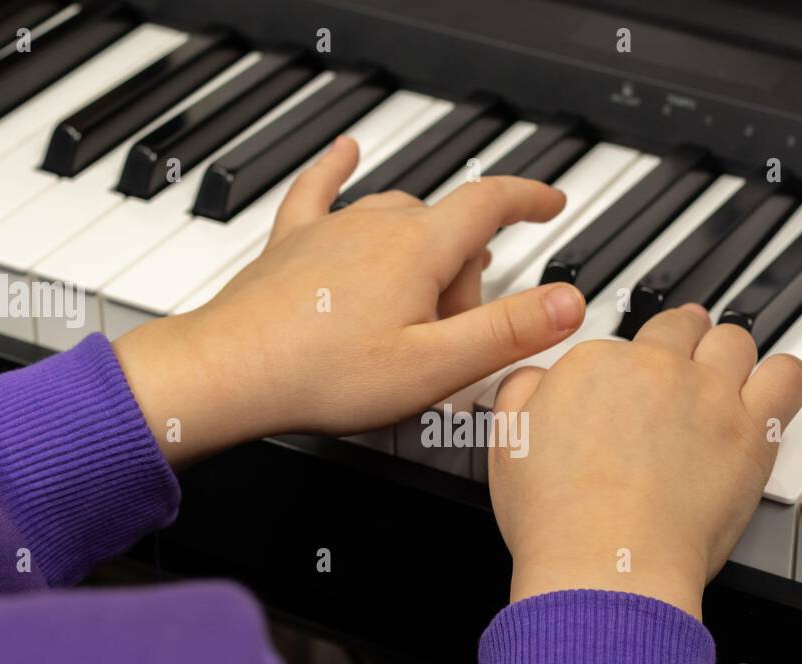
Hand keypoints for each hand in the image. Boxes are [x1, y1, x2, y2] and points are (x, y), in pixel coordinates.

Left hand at [113, 136, 586, 465]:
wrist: (232, 372)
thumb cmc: (325, 375)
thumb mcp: (435, 367)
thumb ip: (506, 331)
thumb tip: (568, 302)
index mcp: (418, 250)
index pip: (490, 203)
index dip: (528, 198)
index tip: (551, 202)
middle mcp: (378, 224)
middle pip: (446, 227)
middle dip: (465, 273)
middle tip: (450, 339)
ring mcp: (332, 229)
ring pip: (397, 217)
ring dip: (420, 254)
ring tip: (412, 314)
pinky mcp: (294, 242)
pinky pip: (321, 189)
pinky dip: (338, 169)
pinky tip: (343, 150)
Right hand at [488, 305, 801, 618]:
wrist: (607, 563)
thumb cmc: (556, 518)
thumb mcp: (507, 443)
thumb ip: (521, 394)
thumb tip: (534, 377)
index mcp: (593, 364)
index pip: (616, 344)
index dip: (621, 370)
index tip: (623, 392)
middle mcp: (654, 367)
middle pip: (679, 330)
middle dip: (680, 342)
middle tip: (678, 365)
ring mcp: (708, 394)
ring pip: (734, 342)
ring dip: (728, 356)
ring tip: (723, 380)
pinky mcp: (752, 430)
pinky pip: (788, 377)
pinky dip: (783, 378)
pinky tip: (772, 391)